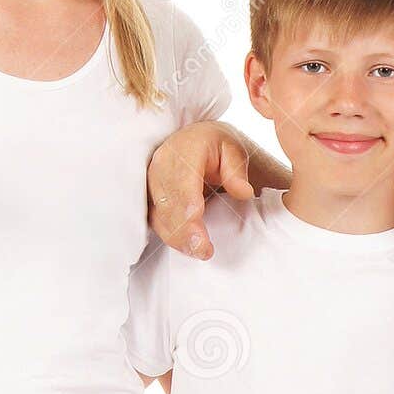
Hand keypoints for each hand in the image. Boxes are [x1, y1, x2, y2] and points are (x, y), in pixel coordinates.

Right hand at [147, 120, 255, 259]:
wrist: (192, 141)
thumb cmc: (215, 147)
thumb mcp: (233, 150)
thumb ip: (237, 170)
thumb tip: (244, 192)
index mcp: (184, 148)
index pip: (183, 182)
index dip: (188, 207)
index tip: (199, 227)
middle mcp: (162, 164)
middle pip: (168, 202)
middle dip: (184, 230)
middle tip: (203, 251)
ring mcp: (151, 181)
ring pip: (159, 214)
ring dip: (177, 237)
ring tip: (199, 252)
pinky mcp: (149, 197)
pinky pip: (155, 220)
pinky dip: (171, 235)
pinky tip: (187, 247)